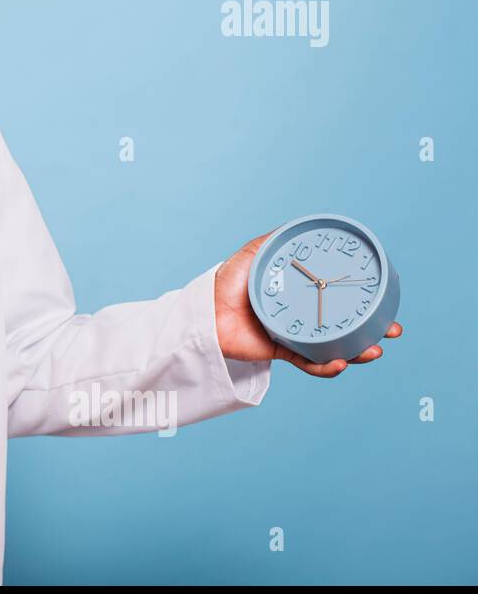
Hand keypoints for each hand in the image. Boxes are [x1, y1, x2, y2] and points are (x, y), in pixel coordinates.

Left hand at [213, 230, 403, 377]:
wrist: (203, 310)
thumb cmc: (226, 281)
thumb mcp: (254, 254)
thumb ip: (277, 241)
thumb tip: (305, 226)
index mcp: (301, 293)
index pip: (339, 298)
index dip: (364, 301)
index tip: (386, 300)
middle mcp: (302, 315)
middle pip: (345, 326)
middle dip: (373, 332)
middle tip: (391, 330)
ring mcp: (293, 336)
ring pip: (333, 348)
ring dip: (357, 353)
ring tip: (372, 351)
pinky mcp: (280, 353)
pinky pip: (308, 363)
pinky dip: (326, 366)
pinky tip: (340, 362)